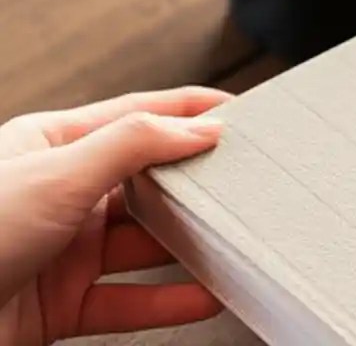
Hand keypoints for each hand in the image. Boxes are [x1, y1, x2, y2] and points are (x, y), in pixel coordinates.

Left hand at [0, 87, 229, 345]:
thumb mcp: (58, 173)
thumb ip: (134, 145)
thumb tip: (200, 126)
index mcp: (50, 145)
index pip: (135, 115)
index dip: (188, 109)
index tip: (242, 111)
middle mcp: (59, 195)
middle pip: (145, 183)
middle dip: (194, 184)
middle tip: (248, 181)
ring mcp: (62, 251)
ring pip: (143, 245)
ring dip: (188, 246)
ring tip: (234, 242)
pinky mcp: (62, 305)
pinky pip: (129, 301)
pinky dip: (170, 301)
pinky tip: (206, 293)